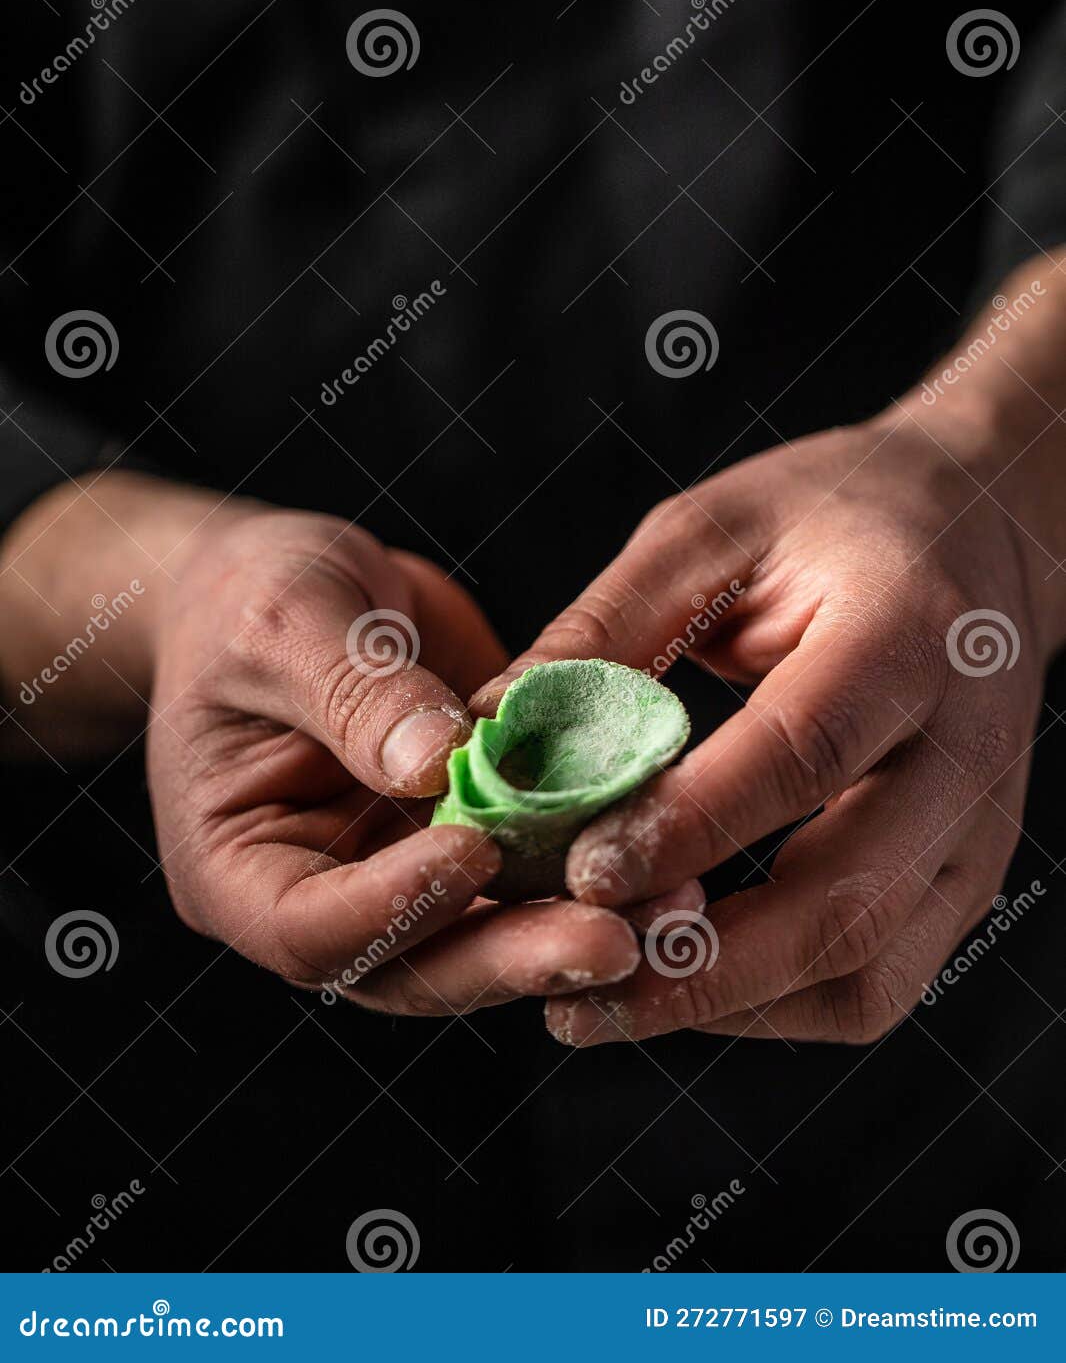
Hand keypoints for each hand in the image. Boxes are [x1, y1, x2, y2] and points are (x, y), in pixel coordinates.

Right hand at [147, 504, 643, 1011]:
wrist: (297, 584)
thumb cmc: (251, 596)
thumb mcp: (284, 620)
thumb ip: (356, 692)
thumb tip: (440, 764)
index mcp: (238, 866)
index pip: (311, 928)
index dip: (391, 906)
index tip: (470, 851)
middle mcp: (324, 896)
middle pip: (414, 965)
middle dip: (513, 954)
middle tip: (611, 940)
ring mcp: (400, 880)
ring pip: (487, 940)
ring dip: (574, 930)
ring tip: (669, 907)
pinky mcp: (470, 844)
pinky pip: (532, 878)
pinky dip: (594, 871)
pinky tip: (671, 853)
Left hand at [474, 414, 1046, 1045]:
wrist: (980, 526)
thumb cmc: (834, 515)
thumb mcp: (713, 528)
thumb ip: (609, 626)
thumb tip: (493, 728)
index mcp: (905, 634)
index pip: (803, 751)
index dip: (690, 822)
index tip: (579, 868)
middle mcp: (964, 749)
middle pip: (846, 898)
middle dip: (700, 964)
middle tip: (571, 976)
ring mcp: (976, 830)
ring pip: (863, 973)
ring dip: (727, 1006)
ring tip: (605, 1001)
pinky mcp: (964, 879)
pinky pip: (873, 986)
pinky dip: (771, 1007)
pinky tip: (680, 985)